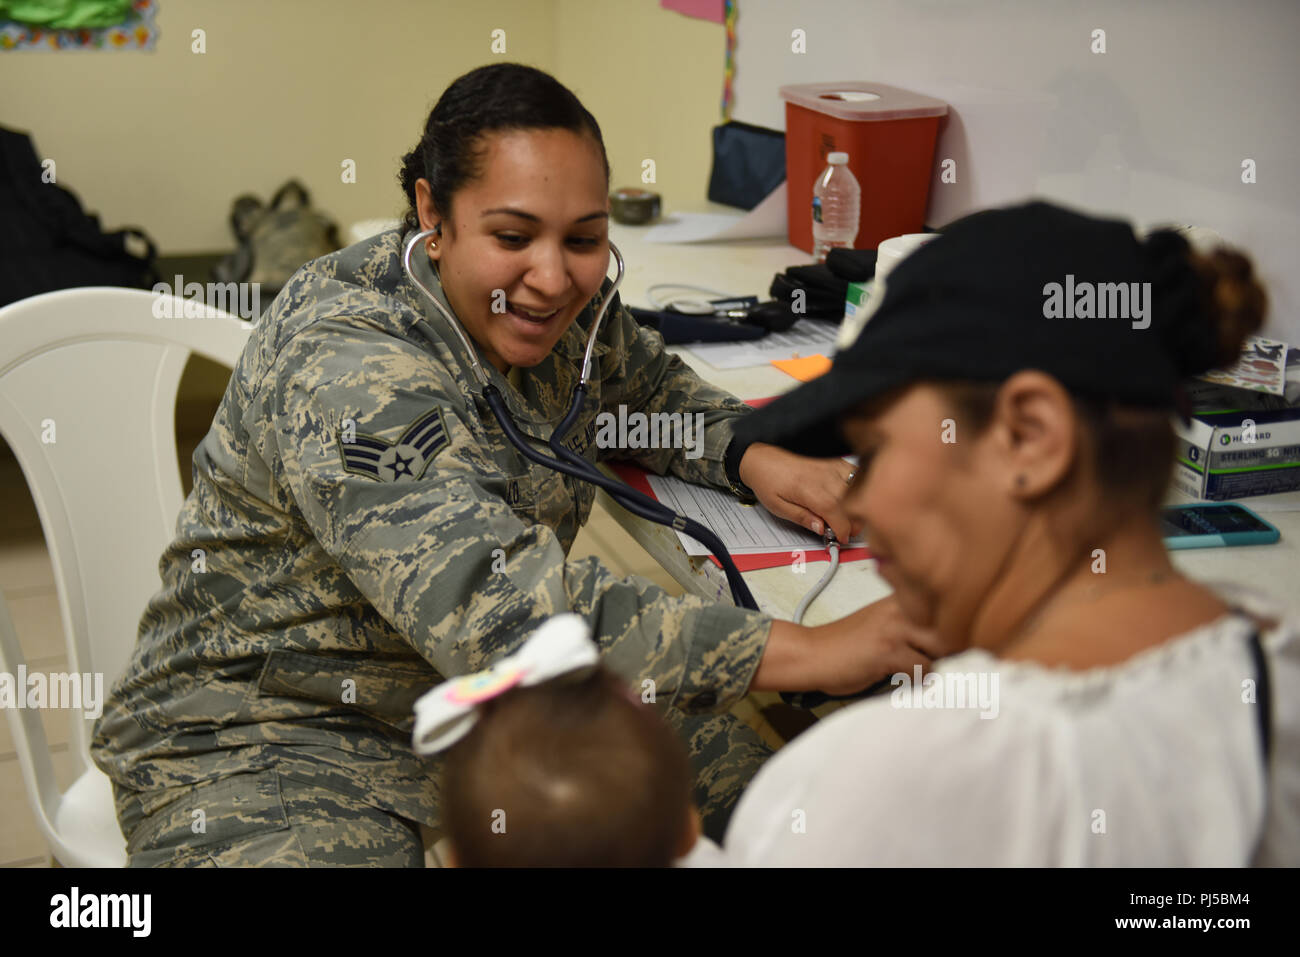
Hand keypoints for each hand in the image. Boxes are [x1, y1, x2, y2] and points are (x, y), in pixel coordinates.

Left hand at [738, 442, 858, 542]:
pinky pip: (855, 474)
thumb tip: (821, 529)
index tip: (842, 538)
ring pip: (857, 489)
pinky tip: (851, 497)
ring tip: (848, 517)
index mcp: (809, 490)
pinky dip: (858, 487)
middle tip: (844, 531)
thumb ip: (802, 518)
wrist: (764, 459)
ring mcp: (831, 467)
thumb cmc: (768, 481)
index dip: (843, 529)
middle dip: (852, 522)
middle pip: (850, 503)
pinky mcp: (834, 462)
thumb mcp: (779, 507)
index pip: (836, 513)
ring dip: (857, 506)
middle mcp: (824, 477)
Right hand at [753, 595, 945, 695]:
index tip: (956, 654)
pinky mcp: (888, 651)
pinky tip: (913, 685)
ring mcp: (895, 628)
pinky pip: (924, 670)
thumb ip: (911, 632)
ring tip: (931, 680)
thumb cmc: (846, 646)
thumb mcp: (882, 627)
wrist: (812, 654)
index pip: (948, 612)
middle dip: (956, 653)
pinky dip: (924, 682)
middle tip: (949, 672)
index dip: (957, 635)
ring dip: (941, 669)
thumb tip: (949, 651)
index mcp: (902, 599)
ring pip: (943, 650)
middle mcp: (901, 608)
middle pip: (952, 629)